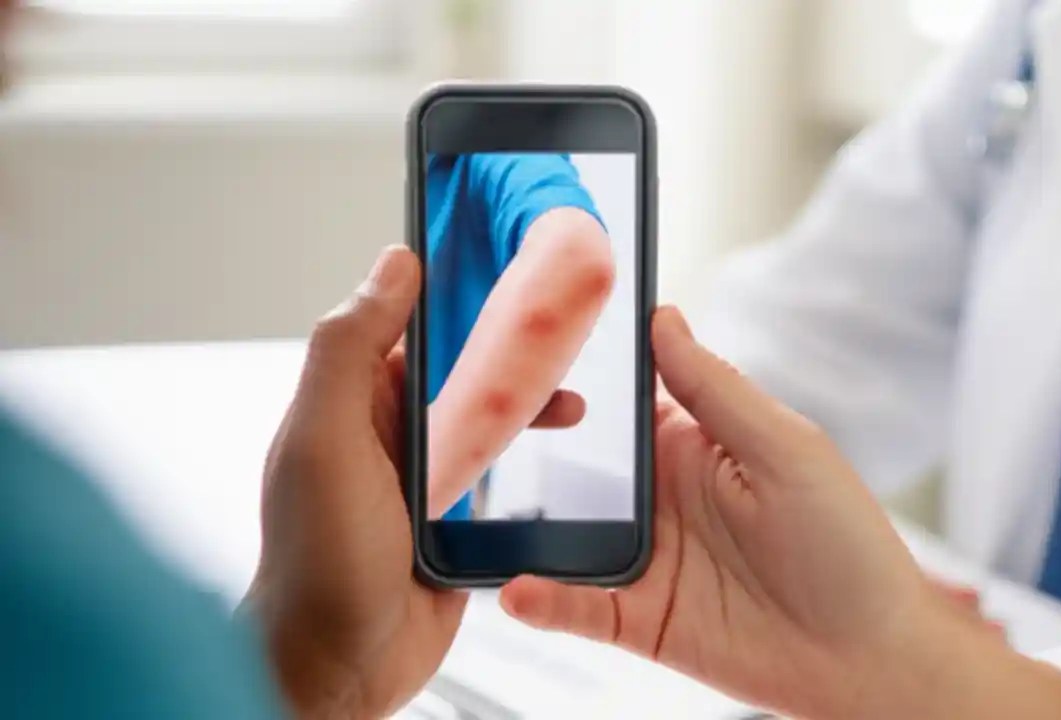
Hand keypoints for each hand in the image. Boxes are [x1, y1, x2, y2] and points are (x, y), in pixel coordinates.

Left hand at [241, 246, 583, 717]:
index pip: (409, 325)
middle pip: (460, 369)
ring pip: (488, 419)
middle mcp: (388, 431)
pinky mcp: (456, 521)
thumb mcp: (326, 440)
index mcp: (352, 400)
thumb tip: (394, 263)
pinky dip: (533, 459)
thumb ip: (349, 349)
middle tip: (563, 336)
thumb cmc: (318, 563)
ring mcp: (424, 477)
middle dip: (511, 350)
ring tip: (574, 406)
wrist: (340, 670)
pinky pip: (501, 474)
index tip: (511, 261)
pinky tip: (562, 459)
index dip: (458, 291)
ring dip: (531, 406)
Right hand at [502, 307, 1060, 718]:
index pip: (623, 400)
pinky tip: (518, 589)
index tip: (522, 346)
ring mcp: (647, 559)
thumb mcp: (785, 449)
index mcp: (696, 445)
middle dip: (526, 446)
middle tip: (473, 426)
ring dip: (521, 524)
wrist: (870, 658)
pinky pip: (579, 606)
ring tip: (471, 510)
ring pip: (564, 534)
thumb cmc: (847, 544)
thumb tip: (663, 318)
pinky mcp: (641, 618)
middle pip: (578, 465)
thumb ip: (716, 389)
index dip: (577, 373)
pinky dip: (544, 599)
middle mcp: (663, 498)